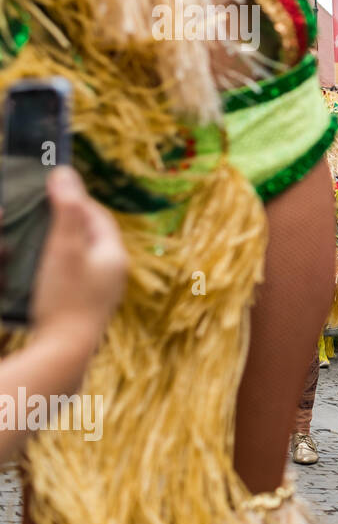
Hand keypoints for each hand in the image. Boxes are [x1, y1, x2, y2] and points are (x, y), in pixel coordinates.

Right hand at [29, 168, 126, 349]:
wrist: (65, 351)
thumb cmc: (66, 296)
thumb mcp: (63, 247)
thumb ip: (66, 209)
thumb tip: (64, 172)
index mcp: (115, 255)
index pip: (99, 217)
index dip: (76, 200)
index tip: (52, 191)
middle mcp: (114, 274)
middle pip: (91, 237)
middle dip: (68, 222)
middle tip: (42, 212)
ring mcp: (101, 293)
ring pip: (82, 258)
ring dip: (62, 245)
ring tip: (37, 237)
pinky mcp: (85, 309)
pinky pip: (75, 278)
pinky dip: (58, 267)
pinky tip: (39, 269)